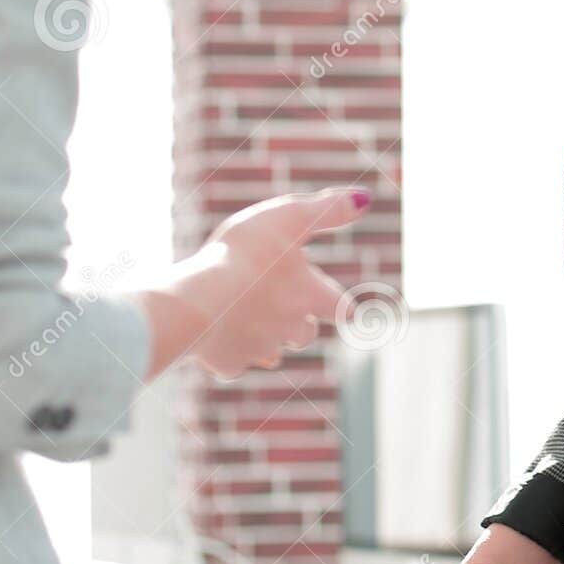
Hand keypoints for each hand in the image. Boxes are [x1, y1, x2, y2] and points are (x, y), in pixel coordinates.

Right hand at [132, 186, 368, 379]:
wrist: (199, 300)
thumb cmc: (244, 255)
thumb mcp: (289, 217)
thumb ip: (328, 209)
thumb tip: (364, 199)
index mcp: (310, 295)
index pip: (342, 309)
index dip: (341, 306)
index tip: (342, 306)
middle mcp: (291, 328)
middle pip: (305, 335)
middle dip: (300, 325)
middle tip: (284, 308)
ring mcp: (259, 349)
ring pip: (270, 352)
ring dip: (264, 338)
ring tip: (247, 318)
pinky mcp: (227, 364)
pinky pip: (233, 363)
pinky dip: (228, 352)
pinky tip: (216, 335)